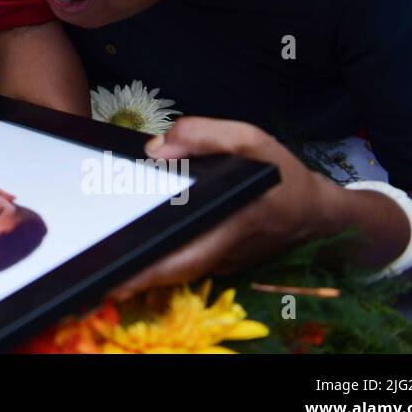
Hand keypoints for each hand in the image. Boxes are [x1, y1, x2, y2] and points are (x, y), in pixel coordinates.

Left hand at [109, 117, 338, 299]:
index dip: (150, 269)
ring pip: (176, 267)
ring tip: (106, 260)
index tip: (117, 277)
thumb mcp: (250, 140)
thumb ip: (203, 134)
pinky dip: (161, 256)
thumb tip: (156, 148)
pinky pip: (186, 261)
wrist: (315, 211)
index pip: (186, 254)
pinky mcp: (221, 264)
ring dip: (144, 267)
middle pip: (172, 269)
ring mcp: (223, 263)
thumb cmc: (282, 175)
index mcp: (232, 221)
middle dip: (134, 276)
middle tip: (97, 272)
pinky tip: (135, 245)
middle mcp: (224, 250)